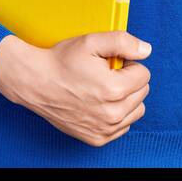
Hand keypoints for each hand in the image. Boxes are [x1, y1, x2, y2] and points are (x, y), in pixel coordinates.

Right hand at [0, 31, 151, 147]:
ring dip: (126, 98)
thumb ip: (123, 42)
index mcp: (114, 89)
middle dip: (128, 80)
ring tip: (104, 88)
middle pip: (142, 92)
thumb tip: (146, 50)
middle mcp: (112, 114)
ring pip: (136, 110)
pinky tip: (100, 103)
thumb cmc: (61, 62)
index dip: (128, 64)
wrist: (35, 83)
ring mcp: (104, 129)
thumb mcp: (91, 41)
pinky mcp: (97, 139)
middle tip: (105, 74)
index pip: (144, 74)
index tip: (111, 63)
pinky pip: (123, 126)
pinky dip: (117, 114)